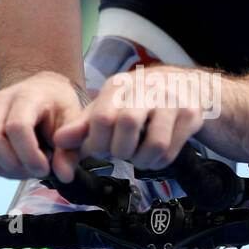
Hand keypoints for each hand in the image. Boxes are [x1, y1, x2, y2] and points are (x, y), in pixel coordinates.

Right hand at [0, 71, 85, 179]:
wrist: (43, 91)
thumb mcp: (73, 121)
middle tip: (39, 168)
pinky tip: (24, 161)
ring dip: (13, 171)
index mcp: (25, 96)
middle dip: (15, 164)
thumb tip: (64, 176)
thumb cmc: (58, 106)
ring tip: (34, 162)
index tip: (45, 168)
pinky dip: (8, 171)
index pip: (16, 127)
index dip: (30, 155)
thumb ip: (71, 147)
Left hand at [51, 65, 210, 178]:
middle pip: (128, 125)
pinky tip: (155, 156)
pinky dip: (160, 162)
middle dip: (121, 150)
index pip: (101, 118)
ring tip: (139, 155)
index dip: (98, 143)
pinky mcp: (190, 114)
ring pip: (155, 144)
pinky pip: (172, 151)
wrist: (186, 86)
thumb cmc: (140, 100)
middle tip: (123, 153)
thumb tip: (58, 141)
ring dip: (143, 160)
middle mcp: (145, 88)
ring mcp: (171, 100)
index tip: (101, 150)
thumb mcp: (109, 107)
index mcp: (120, 86)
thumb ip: (83, 125)